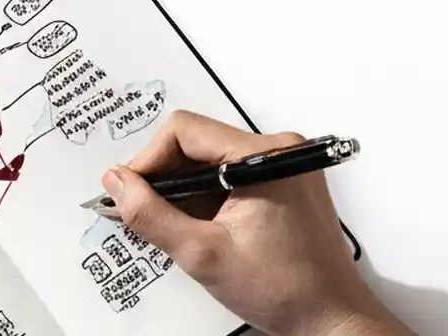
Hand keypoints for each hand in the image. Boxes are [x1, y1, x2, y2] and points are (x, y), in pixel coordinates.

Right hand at [102, 111, 413, 335]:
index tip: (129, 191)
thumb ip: (151, 214)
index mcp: (264, 156)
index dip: (148, 159)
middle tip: (141, 210)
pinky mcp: (282, 182)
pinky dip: (204, 197)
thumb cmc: (285, 289)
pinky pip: (227, 174)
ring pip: (208, 160)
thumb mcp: (202, 254)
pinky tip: (196, 226)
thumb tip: (116, 183)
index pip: (184, 131)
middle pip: (195, 142)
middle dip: (162, 177)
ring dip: (182, 189)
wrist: (332, 320)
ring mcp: (282, 165)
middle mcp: (277, 150)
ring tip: (171, 225)